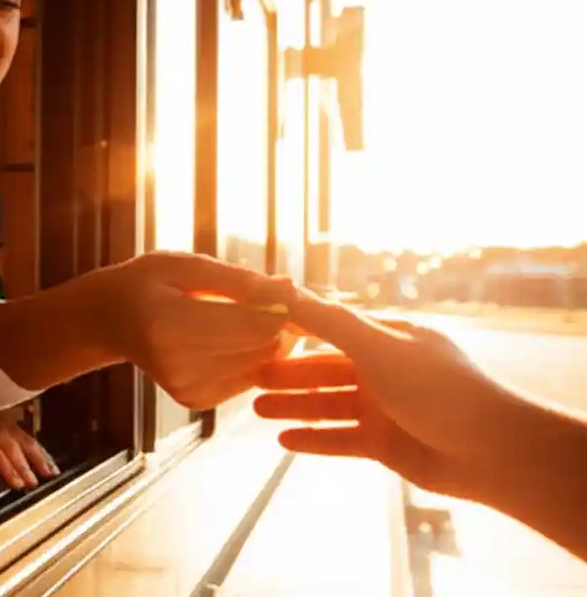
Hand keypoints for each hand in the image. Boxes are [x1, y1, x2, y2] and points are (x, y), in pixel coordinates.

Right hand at [95, 251, 292, 408]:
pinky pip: (248, 376)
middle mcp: (178, 365)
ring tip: (233, 314)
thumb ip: (238, 280)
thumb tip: (290, 290)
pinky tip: (222, 338)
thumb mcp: (185, 266)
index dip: (282, 307)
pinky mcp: (195, 401)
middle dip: (276, 321)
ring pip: (262, 363)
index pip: (258, 325)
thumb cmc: (147, 284)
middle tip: (260, 297)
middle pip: (265, 346)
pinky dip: (246, 356)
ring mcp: (186, 388)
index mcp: (171, 324)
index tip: (279, 288)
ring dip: (263, 338)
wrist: (107, 321)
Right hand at [254, 288, 508, 493]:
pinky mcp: (385, 445)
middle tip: (247, 376)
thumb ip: (329, 322)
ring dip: (293, 405)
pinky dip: (314, 438)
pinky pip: (340, 439)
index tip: (255, 329)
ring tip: (256, 408)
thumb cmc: (438, 387)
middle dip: (287, 373)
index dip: (294, 329)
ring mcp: (384, 409)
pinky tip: (283, 439)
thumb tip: (284, 290)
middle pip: (324, 368)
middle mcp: (383, 370)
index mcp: (386, 338)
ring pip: (328, 404)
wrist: (492, 450)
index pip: (331, 328)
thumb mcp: (377, 345)